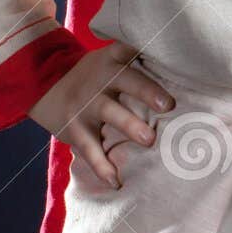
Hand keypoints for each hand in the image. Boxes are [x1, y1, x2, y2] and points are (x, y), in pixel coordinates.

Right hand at [27, 39, 175, 187]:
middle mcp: (100, 78)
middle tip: (168, 105)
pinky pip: (89, 149)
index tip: (170, 61)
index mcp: (113, 60)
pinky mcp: (75, 129)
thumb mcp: (112, 59)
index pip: (132, 51)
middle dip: (145, 91)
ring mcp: (86, 104)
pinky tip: (116, 182)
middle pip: (124, 81)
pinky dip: (102, 167)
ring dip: (129, 125)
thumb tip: (186, 70)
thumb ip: (140, 62)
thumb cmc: (97, 75)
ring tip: (149, 139)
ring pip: (109, 113)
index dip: (148, 52)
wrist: (45, 85)